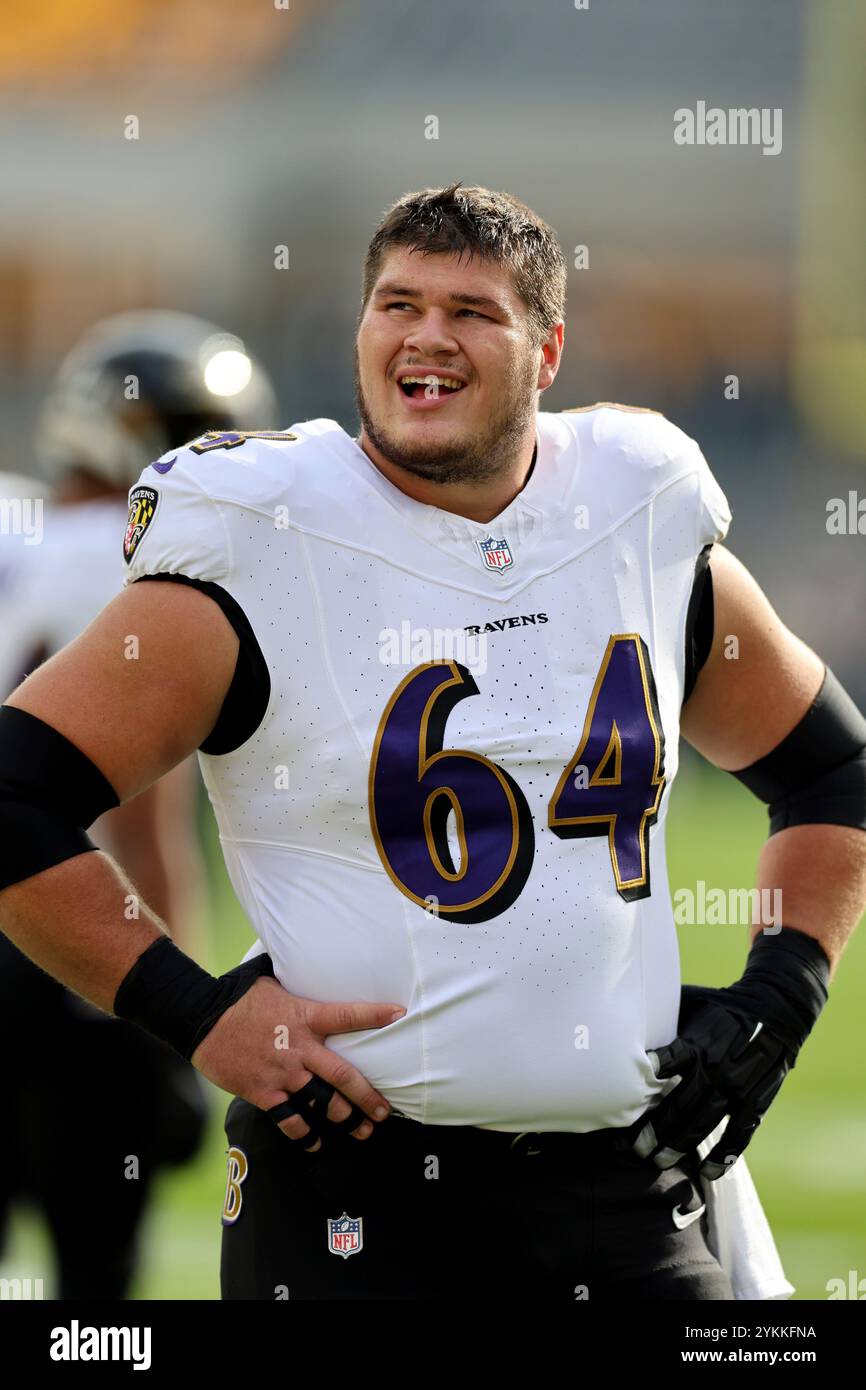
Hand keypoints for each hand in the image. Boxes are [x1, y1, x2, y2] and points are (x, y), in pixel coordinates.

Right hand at [191, 975, 404, 1151]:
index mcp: (304, 1016)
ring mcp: (281, 1073)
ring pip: (321, 1103)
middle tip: (386, 1112)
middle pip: (343, 1076)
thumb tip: (309, 964)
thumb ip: (298, 988)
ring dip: (345, 1119)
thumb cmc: (239, 997)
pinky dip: (304, 1135)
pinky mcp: (262, 1092)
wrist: (201, 1017)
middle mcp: (298, 1048)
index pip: (347, 1015)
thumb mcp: (273, 983)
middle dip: (368, 1097)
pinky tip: (316, 1144)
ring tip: (363, 1130)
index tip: (400, 1014)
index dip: (374, 1014)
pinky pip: (289, 1120)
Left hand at [635, 984, 793, 1179]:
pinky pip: (740, 1134)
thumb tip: (623, 1012)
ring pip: (705, 1122)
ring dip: (680, 1145)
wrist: (775, 1010)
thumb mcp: (692, 1002)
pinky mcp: (756, 1102)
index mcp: (699, 1042)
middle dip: (656, 1128)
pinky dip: (725, 1155)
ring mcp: (737, 1087)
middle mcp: (717, 1067)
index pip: (674, 1058)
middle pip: (682, 1103)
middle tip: (634, 1148)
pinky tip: (707, 1173)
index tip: (631, 1087)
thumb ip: (664, 1015)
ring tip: (658, 1162)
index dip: (655, 1070)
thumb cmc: (721, 1006)